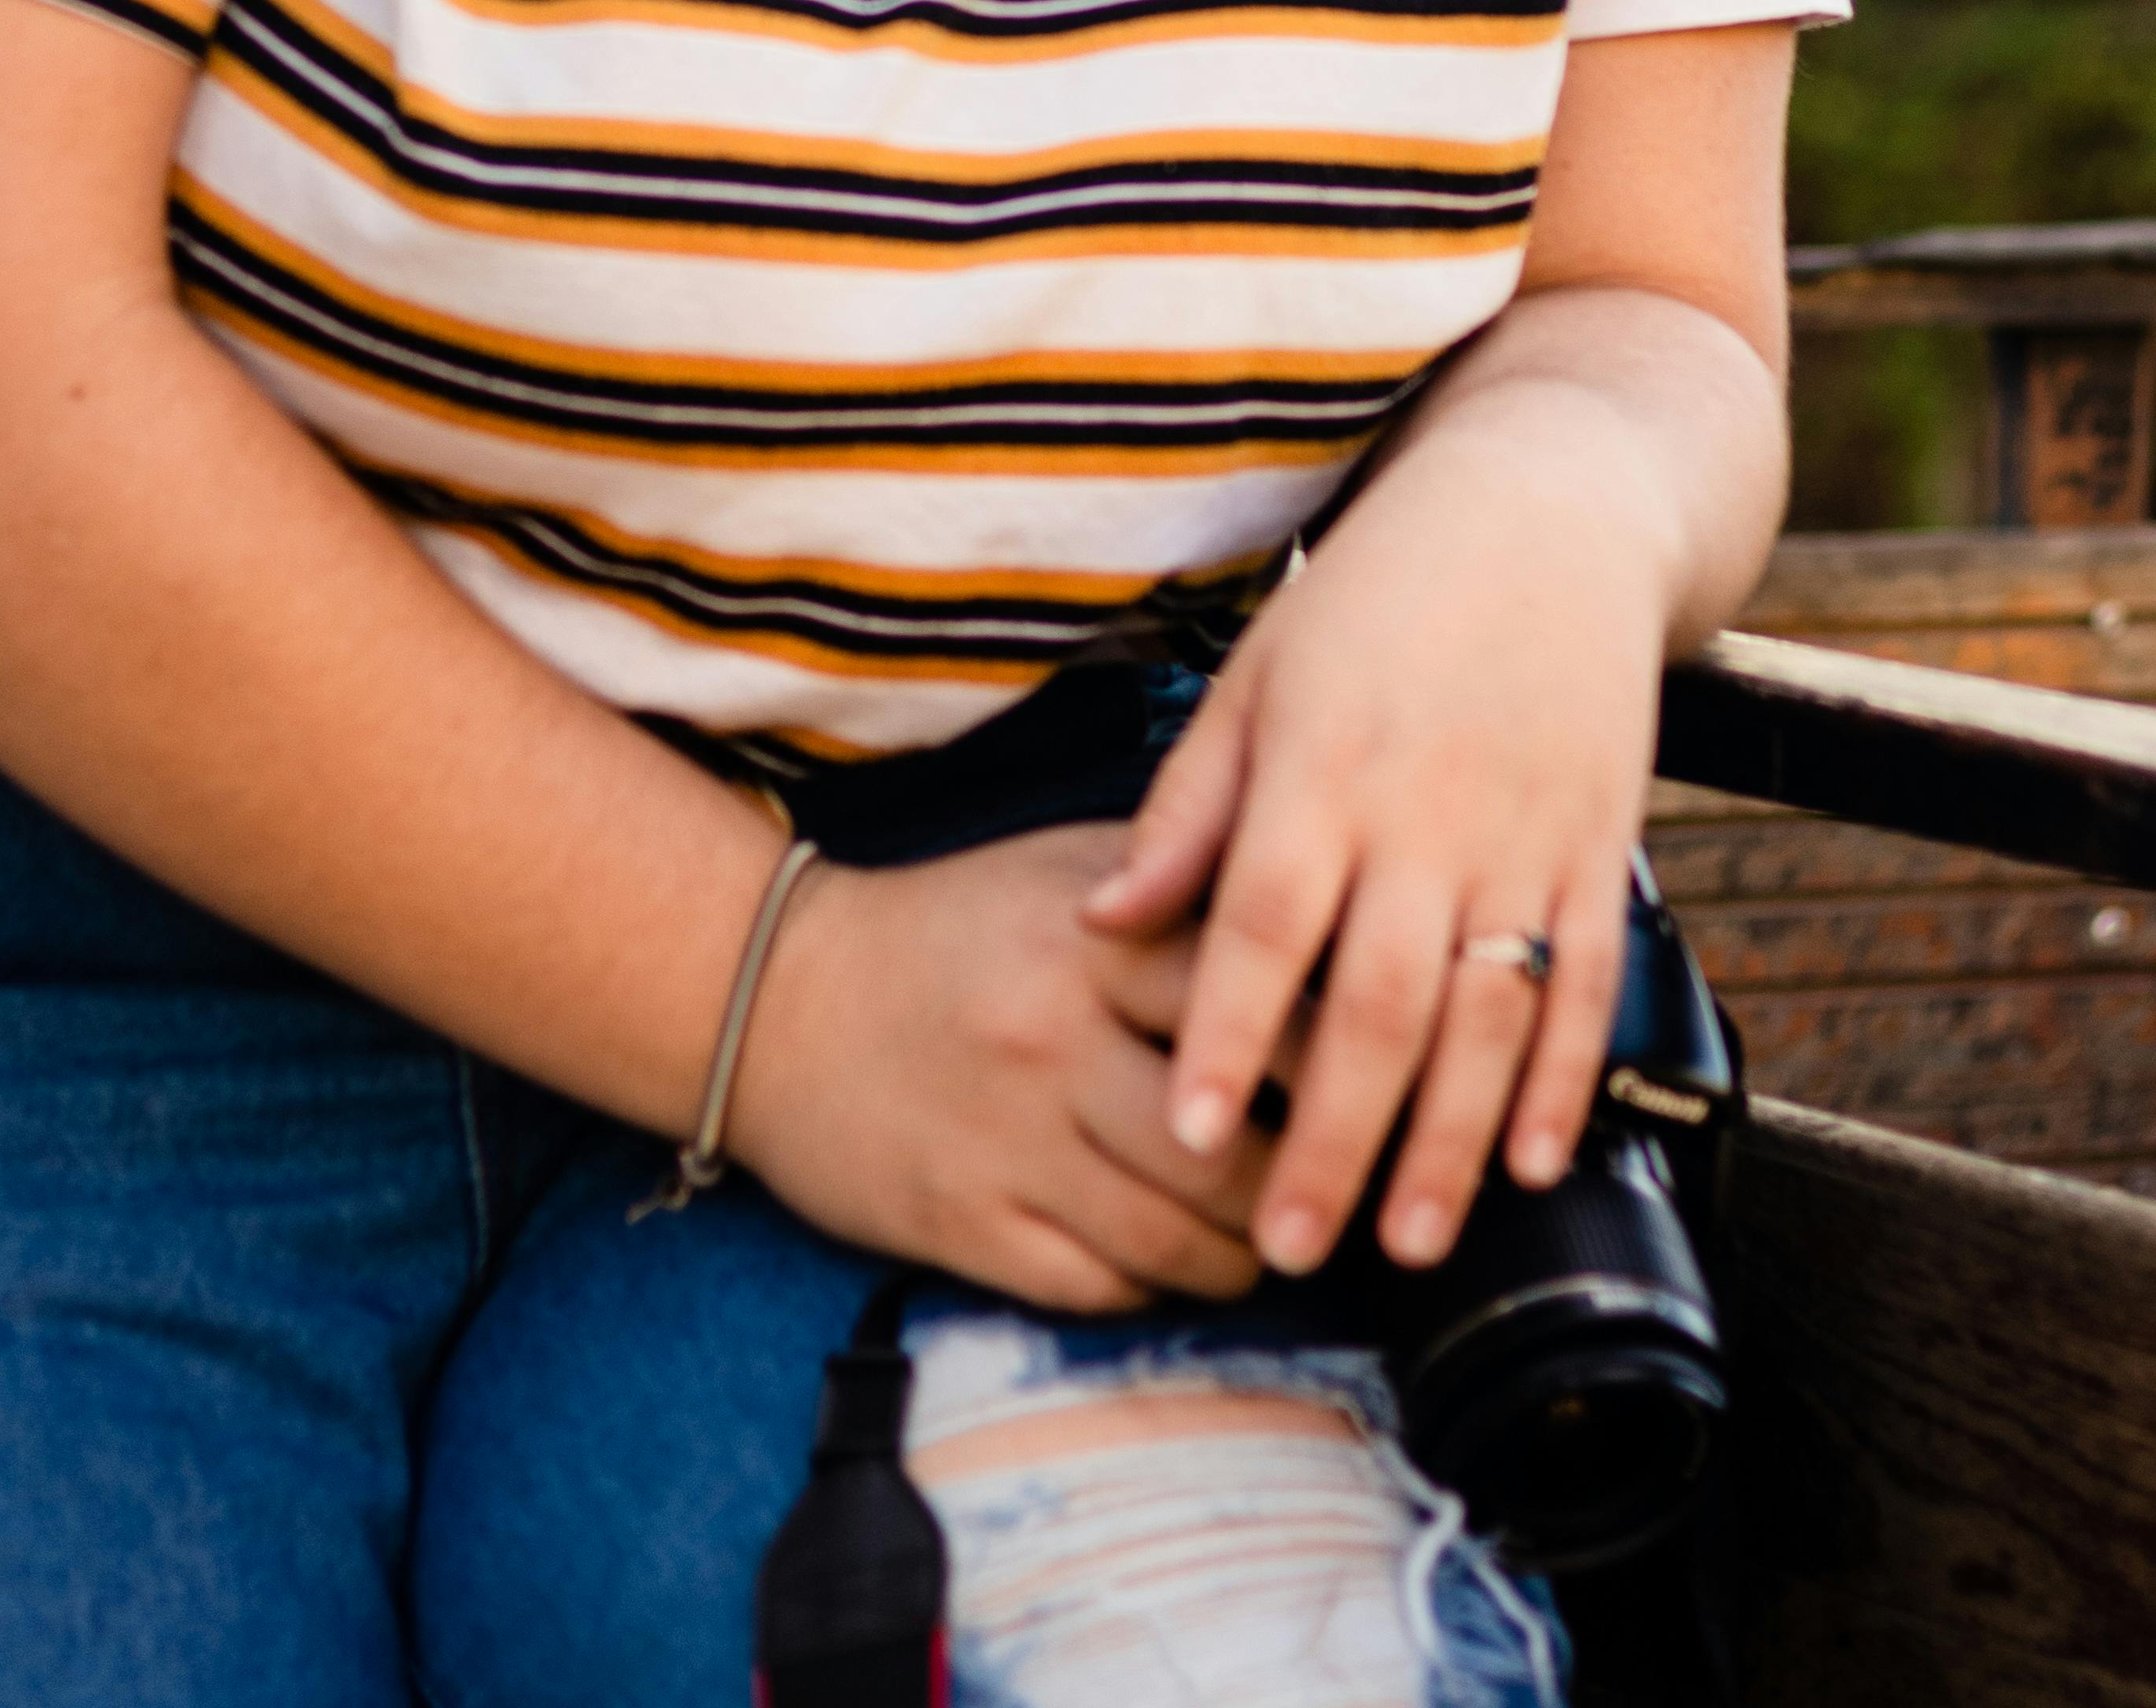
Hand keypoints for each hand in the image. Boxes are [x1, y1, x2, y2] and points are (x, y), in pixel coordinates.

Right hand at [725, 822, 1286, 1312]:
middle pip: (1229, 1155)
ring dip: (1244, 1255)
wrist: (778, 997)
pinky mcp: (962, 1224)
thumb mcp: (1063, 869)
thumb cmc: (951, 928)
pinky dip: (1154, 1286)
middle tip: (1341, 1194)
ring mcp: (1006, 1143)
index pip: (1256, 1010)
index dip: (1337, 1061)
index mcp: (1092, 942)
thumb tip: (1316, 931)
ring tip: (1273, 1238)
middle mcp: (1054, 1043)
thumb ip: (1181, 884)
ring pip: (1174, 1239)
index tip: (1377, 1086)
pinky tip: (1173, 1260)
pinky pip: (1097, 1287)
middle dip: (1303, 1190)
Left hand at [1078, 396, 1672, 1282]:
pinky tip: (1531, 1163)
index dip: (1226, 1033)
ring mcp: (1525, 834)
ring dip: (1450, 1142)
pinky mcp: (1601, 844)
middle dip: (1336, 1137)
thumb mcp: (1257, 672)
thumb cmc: (1379, 593)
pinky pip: (1586, 983)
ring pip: (1488, 1018)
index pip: (1263, 924)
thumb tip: (1107, 922)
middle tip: (1293, 1250)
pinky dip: (1565, 1081)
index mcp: (1322, 766)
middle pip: (1377, 1003)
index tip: (1185, 1132)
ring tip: (1410, 1244)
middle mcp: (1426, 811)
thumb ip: (1187, 806)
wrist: (1548, 510)